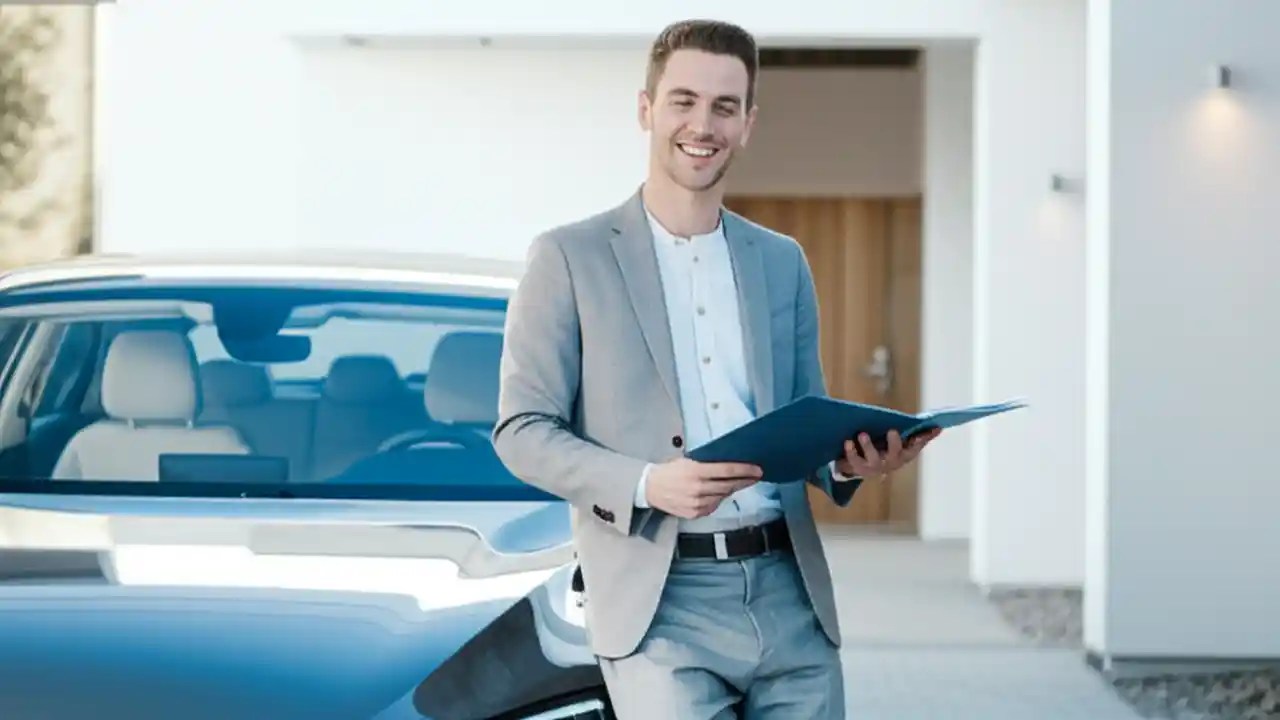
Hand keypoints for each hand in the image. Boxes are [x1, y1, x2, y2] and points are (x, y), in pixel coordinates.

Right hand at [645, 458, 762, 519]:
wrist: (650, 488)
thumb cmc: (669, 471)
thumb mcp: (687, 461)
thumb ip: (707, 464)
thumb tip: (729, 465)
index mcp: (696, 472)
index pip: (727, 471)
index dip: (745, 471)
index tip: (757, 470)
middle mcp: (698, 489)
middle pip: (729, 485)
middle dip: (744, 480)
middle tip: (755, 476)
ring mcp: (697, 504)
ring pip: (723, 497)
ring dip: (731, 489)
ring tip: (738, 483)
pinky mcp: (695, 513)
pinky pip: (713, 506)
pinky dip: (718, 499)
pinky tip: (719, 493)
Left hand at [836, 428, 941, 479]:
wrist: (861, 467)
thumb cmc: (885, 450)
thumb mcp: (901, 443)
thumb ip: (918, 435)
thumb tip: (939, 427)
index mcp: (903, 455)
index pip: (914, 448)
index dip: (920, 441)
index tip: (920, 434)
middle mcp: (891, 463)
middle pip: (895, 454)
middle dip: (895, 443)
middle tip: (892, 430)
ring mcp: (874, 467)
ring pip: (872, 458)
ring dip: (868, 446)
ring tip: (862, 434)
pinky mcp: (858, 468)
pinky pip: (854, 460)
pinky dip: (851, 451)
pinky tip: (847, 441)